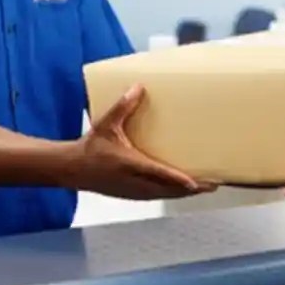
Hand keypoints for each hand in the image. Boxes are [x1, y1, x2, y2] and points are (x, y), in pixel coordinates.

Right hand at [70, 85, 215, 199]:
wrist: (72, 169)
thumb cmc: (90, 147)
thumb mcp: (106, 124)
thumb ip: (123, 106)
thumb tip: (139, 87)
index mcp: (130, 164)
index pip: (159, 174)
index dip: (179, 180)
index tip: (197, 183)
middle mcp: (134, 181)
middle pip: (169, 190)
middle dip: (192, 189)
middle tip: (213, 184)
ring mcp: (133, 191)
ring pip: (165, 195)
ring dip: (184, 193)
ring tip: (204, 188)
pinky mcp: (131, 195)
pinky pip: (157, 196)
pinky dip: (172, 193)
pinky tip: (182, 190)